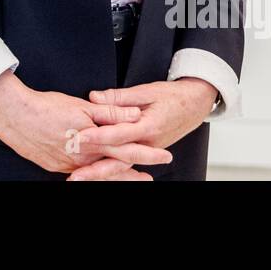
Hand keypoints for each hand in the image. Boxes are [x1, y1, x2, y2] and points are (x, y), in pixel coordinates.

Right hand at [0, 71, 173, 175]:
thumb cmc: (45, 107)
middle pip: (114, 168)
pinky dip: (92, 174)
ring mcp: (67, 165)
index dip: (146, 153)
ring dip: (114, 175)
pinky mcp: (55, 166)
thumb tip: (134, 115)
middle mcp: (82, 158)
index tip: (163, 157)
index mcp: (92, 141)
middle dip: (132, 174)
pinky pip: (80, 172)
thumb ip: (110, 112)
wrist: (13, 115)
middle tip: (148, 179)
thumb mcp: (82, 105)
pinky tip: (94, 171)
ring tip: (129, 178)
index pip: (127, 149)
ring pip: (97, 173)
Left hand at [66, 78, 216, 176]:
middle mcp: (148, 144)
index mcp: (149, 126)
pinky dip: (111, 172)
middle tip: (76, 175)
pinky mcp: (145, 152)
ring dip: (100, 174)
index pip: (120, 134)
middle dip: (96, 169)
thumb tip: (95, 97)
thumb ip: (119, 97)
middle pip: (119, 160)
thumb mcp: (147, 90)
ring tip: (78, 179)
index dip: (99, 136)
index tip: (79, 138)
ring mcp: (148, 151)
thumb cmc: (172, 96)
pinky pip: (126, 164)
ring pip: (121, 166)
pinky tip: (95, 175)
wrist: (195, 105)